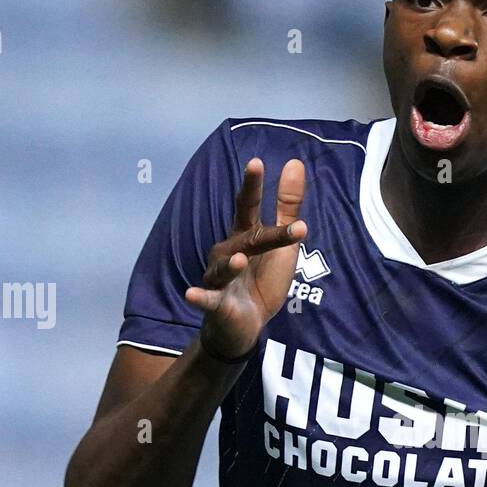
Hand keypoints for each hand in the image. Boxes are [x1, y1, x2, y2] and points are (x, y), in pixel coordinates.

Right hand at [185, 157, 306, 357]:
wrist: (243, 324)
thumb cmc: (260, 278)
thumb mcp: (281, 242)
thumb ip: (287, 206)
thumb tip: (295, 162)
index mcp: (244, 236)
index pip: (246, 206)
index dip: (251, 186)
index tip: (257, 162)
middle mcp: (228, 252)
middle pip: (247, 240)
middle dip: (268, 235)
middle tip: (294, 228)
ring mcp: (220, 277)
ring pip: (224, 268)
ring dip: (230, 265)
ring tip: (240, 259)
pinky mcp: (216, 304)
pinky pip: (206, 298)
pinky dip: (199, 297)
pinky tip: (191, 294)